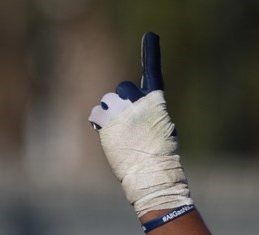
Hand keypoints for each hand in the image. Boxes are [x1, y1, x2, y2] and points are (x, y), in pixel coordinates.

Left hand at [88, 32, 192, 219]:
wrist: (151, 175)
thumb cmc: (160, 157)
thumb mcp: (163, 130)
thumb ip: (148, 114)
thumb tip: (135, 113)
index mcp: (156, 101)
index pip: (153, 71)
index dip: (151, 52)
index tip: (150, 36)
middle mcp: (137, 101)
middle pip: (122, 89)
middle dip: (122, 104)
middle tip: (128, 126)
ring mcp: (120, 110)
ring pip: (108, 103)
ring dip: (111, 115)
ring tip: (120, 137)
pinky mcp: (104, 121)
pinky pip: (96, 114)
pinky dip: (100, 124)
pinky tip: (109, 137)